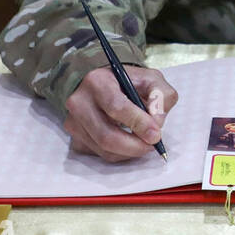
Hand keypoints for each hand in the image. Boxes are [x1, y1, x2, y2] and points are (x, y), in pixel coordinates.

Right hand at [63, 65, 178, 161]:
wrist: (105, 86)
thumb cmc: (129, 83)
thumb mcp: (151, 79)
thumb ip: (160, 96)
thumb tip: (156, 122)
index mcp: (97, 81)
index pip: (116, 107)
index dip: (138, 123)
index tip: (155, 134)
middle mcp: (80, 102)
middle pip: (106, 135)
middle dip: (134, 146)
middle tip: (152, 145)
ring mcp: (74, 121)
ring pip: (104, 149)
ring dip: (129, 152)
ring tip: (143, 143)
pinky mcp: (75, 137)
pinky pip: (100, 154)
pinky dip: (119, 154)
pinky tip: (128, 142)